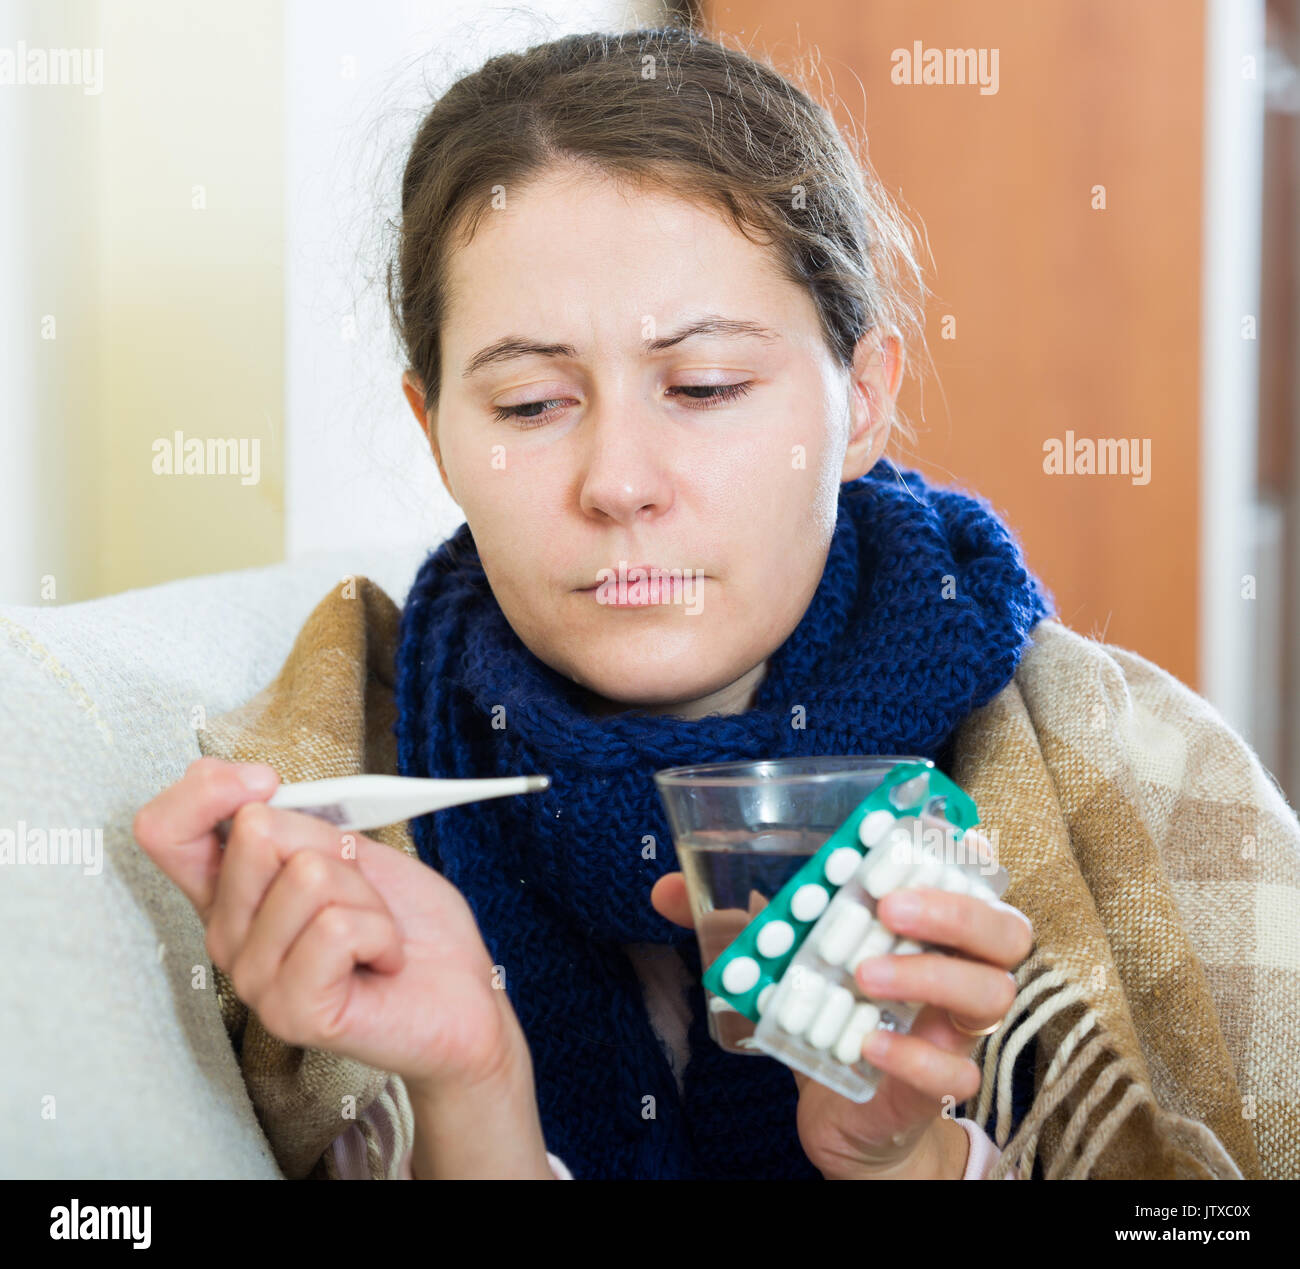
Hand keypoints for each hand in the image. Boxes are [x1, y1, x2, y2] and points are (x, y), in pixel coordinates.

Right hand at [133, 758, 523, 1099]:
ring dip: (366, 896)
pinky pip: (337, 929)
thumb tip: (254, 797)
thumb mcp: (352, 851)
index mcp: (233, 893)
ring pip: (309, 876)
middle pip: (255, 833)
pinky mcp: (291, 1012)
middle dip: (334, 846)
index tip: (265, 781)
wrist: (460, 993)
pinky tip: (383, 962)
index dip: (205, 789)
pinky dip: (381, 933)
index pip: (163, 830)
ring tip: (374, 935)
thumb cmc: (407, 923)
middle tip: (359, 895)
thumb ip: (297, 826)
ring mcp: (254, 980)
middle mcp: (229, 937)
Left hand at [651, 845, 1032, 1179]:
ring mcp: (953, 1031)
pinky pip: (954, 1073)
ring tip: (864, 977)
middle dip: (953, 911)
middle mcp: (954, 972)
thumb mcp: (785, 962)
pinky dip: (913, 1057)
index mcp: (928, 930)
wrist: (846, 1118)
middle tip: (886, 907)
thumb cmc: (831, 1016)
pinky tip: (866, 1044)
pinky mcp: (937, 1087)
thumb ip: (738, 924)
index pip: (970, 879)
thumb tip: (666, 888)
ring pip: (990, 994)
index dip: (953, 856)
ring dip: (929, 979)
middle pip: (1005, 931)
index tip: (905, 838)